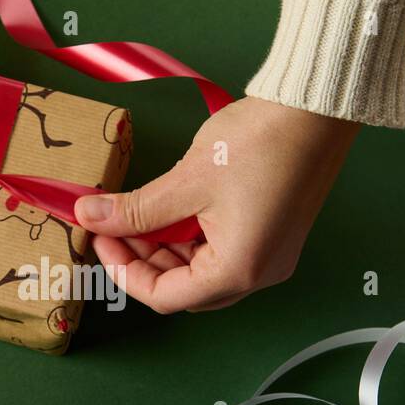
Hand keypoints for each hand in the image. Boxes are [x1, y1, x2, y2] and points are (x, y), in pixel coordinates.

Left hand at [73, 97, 357, 312]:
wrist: (315, 108)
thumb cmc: (260, 143)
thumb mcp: (185, 180)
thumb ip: (135, 208)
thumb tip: (89, 217)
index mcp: (238, 271)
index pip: (164, 297)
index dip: (123, 271)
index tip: (99, 238)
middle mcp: (258, 274)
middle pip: (184, 287)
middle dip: (143, 259)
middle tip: (114, 224)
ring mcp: (270, 256)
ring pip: (202, 269)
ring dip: (165, 246)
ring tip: (139, 210)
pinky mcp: (274, 235)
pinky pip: (223, 250)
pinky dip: (192, 235)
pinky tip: (172, 205)